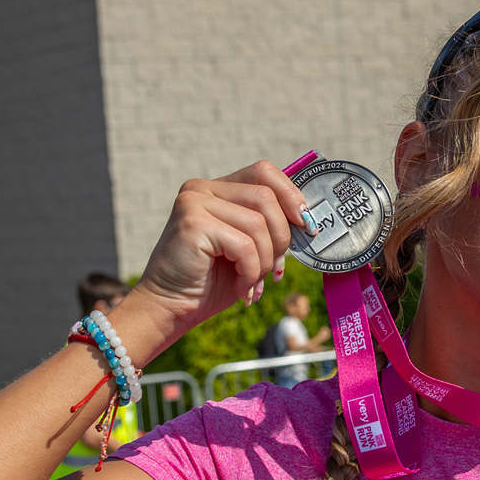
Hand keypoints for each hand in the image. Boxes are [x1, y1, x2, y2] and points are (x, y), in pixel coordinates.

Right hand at [130, 161, 308, 336]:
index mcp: (217, 189)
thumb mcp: (248, 247)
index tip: (306, 226)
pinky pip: (245, 245)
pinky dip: (251, 272)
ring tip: (251, 282)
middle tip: (273, 268)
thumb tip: (307, 219)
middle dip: (281, 238)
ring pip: (259, 223)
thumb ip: (268, 225)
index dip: (292, 196)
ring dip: (264, 261)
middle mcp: (203, 188)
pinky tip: (240, 288)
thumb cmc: (211, 281)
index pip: (264, 172)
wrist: (172, 308)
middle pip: (267, 197)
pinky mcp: (193, 223)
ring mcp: (195, 202)